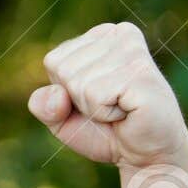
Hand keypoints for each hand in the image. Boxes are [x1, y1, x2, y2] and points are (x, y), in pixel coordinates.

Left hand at [27, 21, 187, 172]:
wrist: (145, 154)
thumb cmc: (105, 131)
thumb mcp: (60, 119)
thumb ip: (42, 104)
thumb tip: (55, 94)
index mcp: (101, 35)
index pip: (53, 61)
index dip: (66, 92)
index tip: (95, 98)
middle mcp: (119, 33)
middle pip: (63, 70)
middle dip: (79, 100)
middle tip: (109, 106)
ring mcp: (132, 50)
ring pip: (77, 83)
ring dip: (93, 108)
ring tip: (120, 108)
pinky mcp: (141, 71)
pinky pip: (95, 96)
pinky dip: (105, 114)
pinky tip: (128, 111)